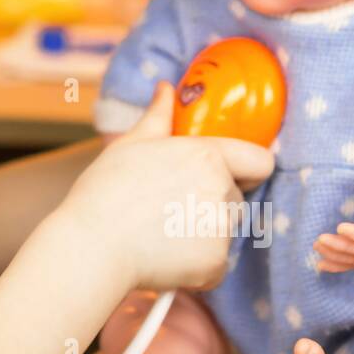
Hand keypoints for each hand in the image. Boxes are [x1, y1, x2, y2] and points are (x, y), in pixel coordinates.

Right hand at [59, 82, 275, 292]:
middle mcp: (222, 190)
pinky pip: (216, 263)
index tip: (228, 175)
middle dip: (211, 204)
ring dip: (204, 234)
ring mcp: (222, 230)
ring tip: (161, 233)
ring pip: (225, 231)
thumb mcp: (131, 145)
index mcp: (207, 155)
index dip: (248, 168)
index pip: (260, 160)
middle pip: (236, 198)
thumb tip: (166, 88)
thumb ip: (158, 117)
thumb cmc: (106, 191)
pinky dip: (197, 264)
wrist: (93, 246)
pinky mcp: (216, 263)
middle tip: (168, 208)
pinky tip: (164, 257)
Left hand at [313, 180, 353, 272]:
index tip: (340, 227)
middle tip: (320, 238)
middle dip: (336, 245)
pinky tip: (320, 265)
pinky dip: (334, 267)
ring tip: (316, 246)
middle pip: (352, 249)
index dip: (353, 233)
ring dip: (331, 254)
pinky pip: (347, 267)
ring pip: (347, 259)